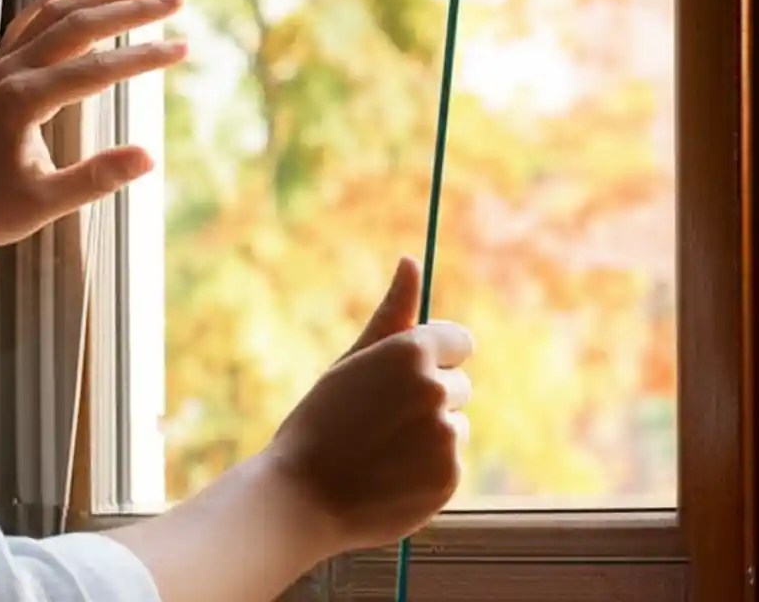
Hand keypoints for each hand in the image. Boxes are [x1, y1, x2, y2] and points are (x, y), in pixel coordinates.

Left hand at [0, 0, 186, 261]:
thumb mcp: (44, 205)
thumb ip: (97, 178)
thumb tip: (149, 157)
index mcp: (24, 101)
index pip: (98, 69)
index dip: (144, 57)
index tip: (184, 46)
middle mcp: (11, 74)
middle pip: (79, 26)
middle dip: (131, 9)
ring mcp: (1, 70)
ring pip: (56, 16)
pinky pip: (30, 24)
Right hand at [263, 256, 472, 553]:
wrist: (300, 498)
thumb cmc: (320, 423)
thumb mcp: (352, 361)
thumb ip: (391, 313)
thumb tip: (411, 260)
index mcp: (411, 352)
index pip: (459, 341)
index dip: (432, 359)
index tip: (404, 378)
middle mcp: (436, 389)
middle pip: (458, 385)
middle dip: (428, 398)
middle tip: (379, 421)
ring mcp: (446, 436)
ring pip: (456, 425)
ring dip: (429, 435)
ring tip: (381, 451)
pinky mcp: (450, 477)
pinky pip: (451, 463)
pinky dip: (427, 471)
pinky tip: (390, 478)